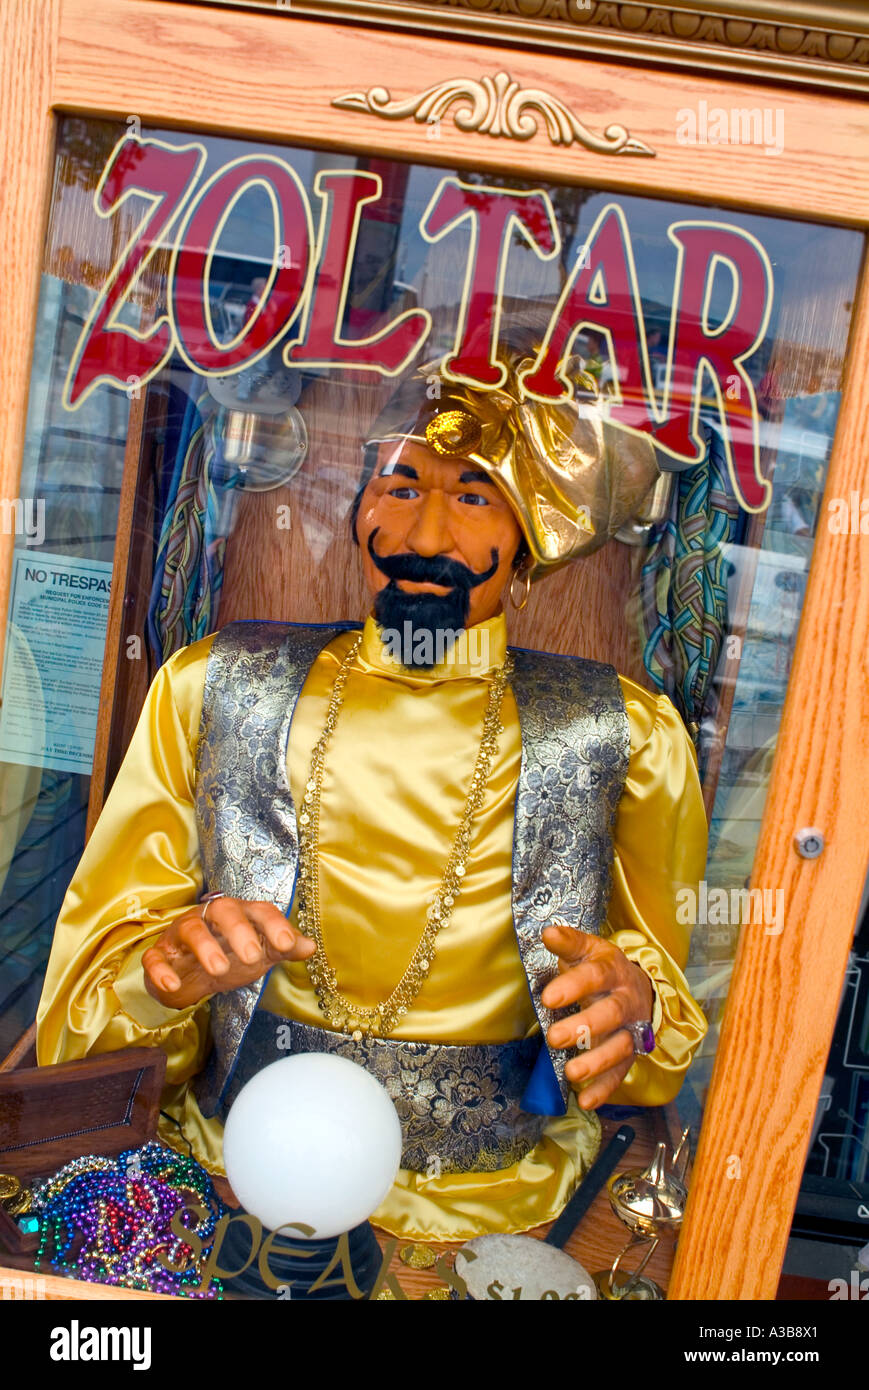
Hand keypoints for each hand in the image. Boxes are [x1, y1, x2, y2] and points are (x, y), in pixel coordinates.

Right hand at [143, 897, 315, 1009]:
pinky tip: (173, 985)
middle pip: (224, 911)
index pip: (259, 910)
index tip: (288, 945)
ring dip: (204, 947)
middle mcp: (210, 917)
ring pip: (190, 929)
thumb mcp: (259, 953)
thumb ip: (282, 948)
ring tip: (219, 970)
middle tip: (252, 957)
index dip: (274, 925)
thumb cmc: (228, 956)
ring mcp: (182, 934)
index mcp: (240, 914)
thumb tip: (311, 946)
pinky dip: (162, 971)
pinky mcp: (159, 954)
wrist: (187, 976)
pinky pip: (155, 958)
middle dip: (239, 931)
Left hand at [541, 922, 654, 1110]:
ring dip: (596, 1062)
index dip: (574, 985)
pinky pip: (621, 1074)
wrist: (640, 987)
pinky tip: (585, 1101)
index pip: (595, 976)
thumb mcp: (589, 950)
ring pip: (620, 1046)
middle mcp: (626, 1000)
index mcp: (613, 970)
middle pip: (610, 1014)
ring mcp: (631, 1029)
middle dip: (583, 1027)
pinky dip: (604, 1089)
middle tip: (554, 1037)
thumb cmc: (602, 968)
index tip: (549, 997)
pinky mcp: (630, 1054)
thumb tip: (547, 933)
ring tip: (571, 1073)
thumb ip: (568, 944)